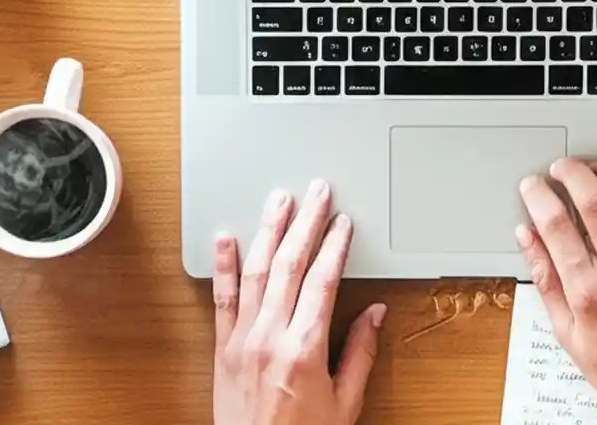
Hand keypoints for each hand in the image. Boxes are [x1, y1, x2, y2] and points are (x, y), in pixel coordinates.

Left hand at [211, 182, 386, 424]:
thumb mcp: (345, 402)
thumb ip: (360, 353)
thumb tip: (375, 314)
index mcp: (305, 348)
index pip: (323, 281)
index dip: (335, 246)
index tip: (343, 223)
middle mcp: (270, 337)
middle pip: (290, 265)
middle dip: (306, 223)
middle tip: (317, 193)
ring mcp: (242, 339)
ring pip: (255, 271)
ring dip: (268, 230)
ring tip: (279, 201)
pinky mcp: (222, 348)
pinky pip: (222, 298)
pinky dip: (224, 265)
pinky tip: (226, 239)